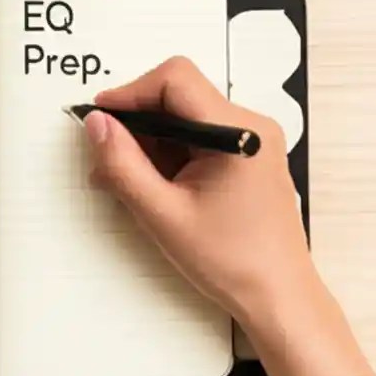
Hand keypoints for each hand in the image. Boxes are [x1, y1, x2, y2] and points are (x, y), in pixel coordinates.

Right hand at [82, 56, 311, 321]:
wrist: (278, 295)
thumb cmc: (232, 261)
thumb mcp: (163, 214)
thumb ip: (124, 164)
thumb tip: (97, 123)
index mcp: (238, 132)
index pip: (175, 80)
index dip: (130, 92)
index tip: (100, 120)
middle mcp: (251, 125)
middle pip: (178, 96)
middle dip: (137, 123)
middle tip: (106, 160)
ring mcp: (252, 139)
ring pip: (185, 117)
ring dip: (151, 142)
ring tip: (126, 182)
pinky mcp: (247, 155)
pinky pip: (199, 137)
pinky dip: (170, 154)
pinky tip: (153, 186)